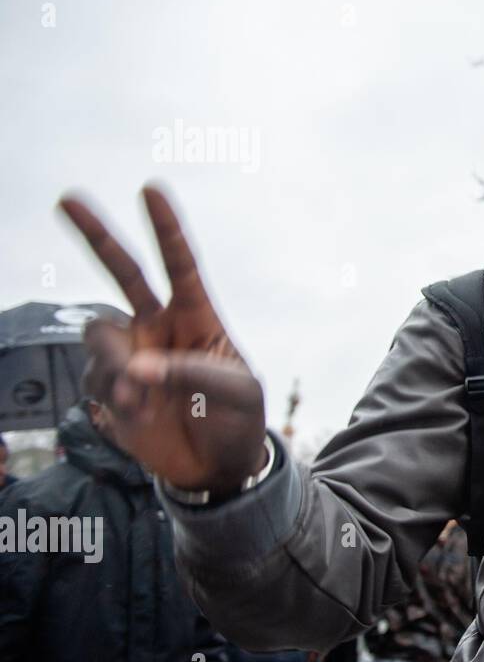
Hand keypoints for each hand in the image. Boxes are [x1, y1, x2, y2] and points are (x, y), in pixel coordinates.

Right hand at [59, 186, 266, 493]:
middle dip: (97, 235)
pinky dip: (114, 396)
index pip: (181, 264)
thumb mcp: (238, 394)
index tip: (150, 189)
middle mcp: (159, 328)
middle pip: (123, 272)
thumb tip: (138, 369)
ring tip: (139, 399)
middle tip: (68, 200)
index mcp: (198, 317)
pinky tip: (139, 416)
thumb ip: (194, 374)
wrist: (218, 471)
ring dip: (115, 365)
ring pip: (100, 335)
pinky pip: (95, 378)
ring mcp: (132, 356)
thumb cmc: (238, 421)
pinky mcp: (110, 389)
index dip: (166, 228)